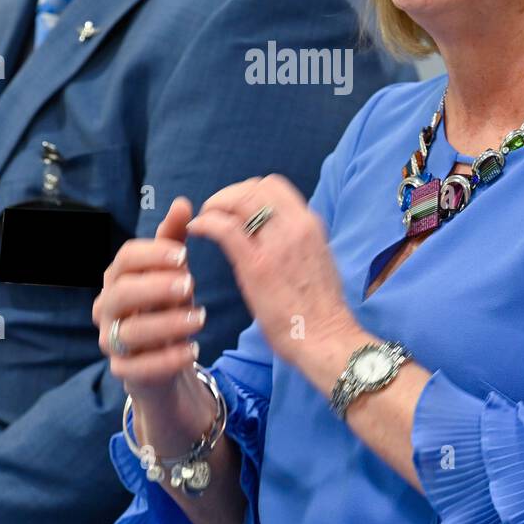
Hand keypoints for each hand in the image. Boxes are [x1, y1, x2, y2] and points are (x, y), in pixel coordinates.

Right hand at [92, 196, 203, 406]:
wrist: (164, 359)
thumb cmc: (165, 306)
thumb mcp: (171, 272)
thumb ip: (174, 240)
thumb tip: (182, 203)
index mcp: (119, 277)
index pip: (126, 259)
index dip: (153, 255)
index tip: (184, 256)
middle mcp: (108, 308)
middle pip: (121, 293)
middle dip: (155, 287)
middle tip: (190, 284)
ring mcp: (112, 341)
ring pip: (130, 332)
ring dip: (166, 324)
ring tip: (199, 318)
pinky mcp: (123, 371)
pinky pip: (138, 368)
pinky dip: (167, 359)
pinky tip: (193, 350)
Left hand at [186, 174, 360, 367]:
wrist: (326, 337)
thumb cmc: (320, 309)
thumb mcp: (317, 260)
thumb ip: (297, 242)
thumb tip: (276, 236)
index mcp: (310, 225)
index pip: (274, 185)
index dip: (248, 190)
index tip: (235, 206)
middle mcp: (296, 226)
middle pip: (254, 187)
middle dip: (229, 194)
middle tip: (214, 210)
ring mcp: (277, 244)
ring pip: (239, 201)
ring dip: (216, 204)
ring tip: (204, 219)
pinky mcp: (257, 265)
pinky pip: (225, 228)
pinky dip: (206, 223)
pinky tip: (197, 230)